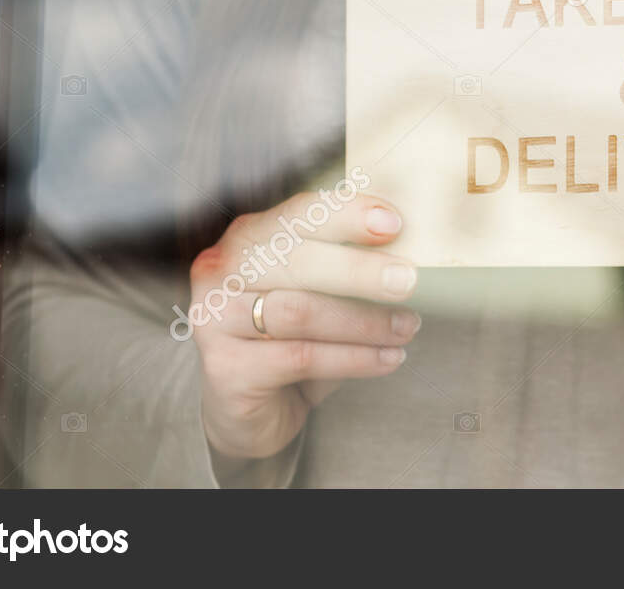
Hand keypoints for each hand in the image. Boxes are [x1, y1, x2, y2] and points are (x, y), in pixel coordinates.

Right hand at [187, 191, 420, 462]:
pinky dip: (353, 358)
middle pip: (296, 262)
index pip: (296, 215)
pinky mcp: (226, 368)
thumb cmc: (289, 338)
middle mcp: (222, 272)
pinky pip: (301, 357)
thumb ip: (342, 263)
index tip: (393, 221)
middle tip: (408, 280)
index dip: (345, 215)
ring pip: (301, 313)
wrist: (248, 408)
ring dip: (364, 321)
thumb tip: (406, 250)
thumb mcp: (313, 292)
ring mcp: (215, 320)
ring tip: (407, 327)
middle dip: (358, 270)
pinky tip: (388, 358)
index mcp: (248, 238)